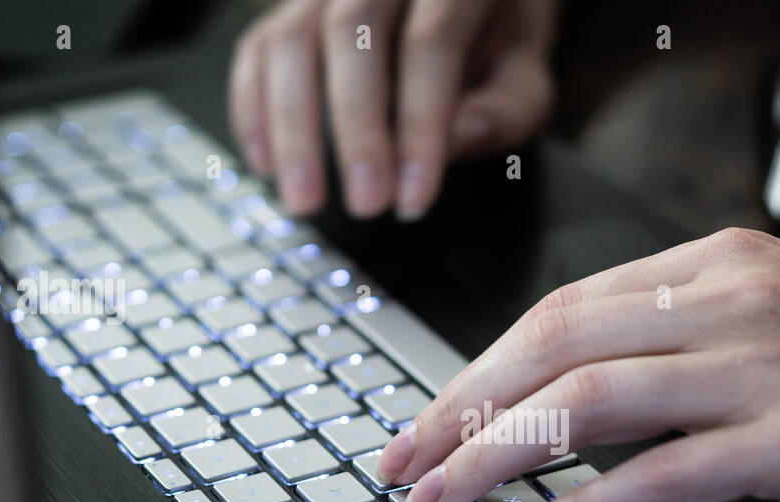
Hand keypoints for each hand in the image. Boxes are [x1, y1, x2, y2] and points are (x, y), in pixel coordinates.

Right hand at [229, 0, 557, 219]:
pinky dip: (253, 111)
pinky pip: (257, 51)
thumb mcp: (526, 69)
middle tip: (366, 204)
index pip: (431, 43)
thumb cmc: (496, 32)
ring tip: (303, 200)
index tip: (415, 199)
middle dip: (357, 129)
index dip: (420, 126)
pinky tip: (267, 166)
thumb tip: (453, 139)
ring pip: (290, 39)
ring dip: (291, 128)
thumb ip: (506, 108)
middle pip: (353, 33)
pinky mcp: (289, 8)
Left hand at [375, 227, 779, 501]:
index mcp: (715, 265)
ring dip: (495, 457)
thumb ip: (684, 333)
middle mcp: (726, 302)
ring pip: (585, 403)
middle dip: (458, 409)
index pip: (560, 307)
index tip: (431, 414)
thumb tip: (582, 385)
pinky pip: (656, 475)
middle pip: (550, 344)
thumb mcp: (779, 310)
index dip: (480, 367)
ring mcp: (758, 367)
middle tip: (404, 462)